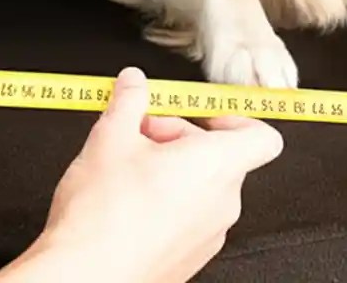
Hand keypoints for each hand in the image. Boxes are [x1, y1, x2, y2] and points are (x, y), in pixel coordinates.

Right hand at [0, 67, 283, 282]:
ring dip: (173, 170)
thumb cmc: (102, 216)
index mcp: (217, 166)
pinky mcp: (190, 257)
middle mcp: (223, 202)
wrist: (85, 275)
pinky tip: (127, 201)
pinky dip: (168, 203)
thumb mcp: (110, 137)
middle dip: (181, 138)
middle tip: (140, 134)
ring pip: (203, 187)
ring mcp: (209, 235)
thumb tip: (134, 83)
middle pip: (221, 156)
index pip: (262, 136)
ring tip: (127, 168)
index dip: (234, 118)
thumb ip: (130, 101)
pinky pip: (190, 217)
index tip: (199, 112)